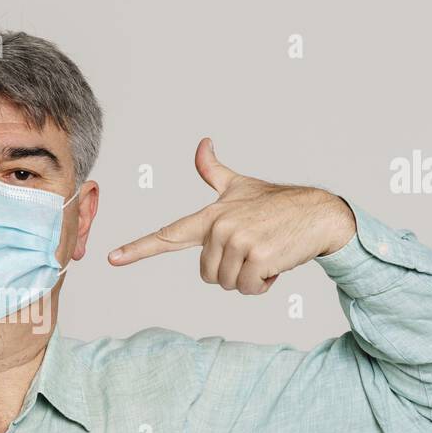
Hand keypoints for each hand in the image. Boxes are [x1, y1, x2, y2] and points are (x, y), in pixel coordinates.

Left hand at [108, 139, 354, 293]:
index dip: (138, 249)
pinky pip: (248, 289)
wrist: (319, 213)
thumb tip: (202, 143)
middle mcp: (219, 228)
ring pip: (228, 284)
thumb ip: (214, 172)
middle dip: (231, 270)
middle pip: (208, 275)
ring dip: (249, 278)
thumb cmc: (278, 203)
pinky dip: (263, 284)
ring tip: (266, 253)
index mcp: (210, 216)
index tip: (112, 259)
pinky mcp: (257, 257)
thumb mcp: (240, 186)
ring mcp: (237, 241)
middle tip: (254, 250)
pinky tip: (276, 263)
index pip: (167, 234)